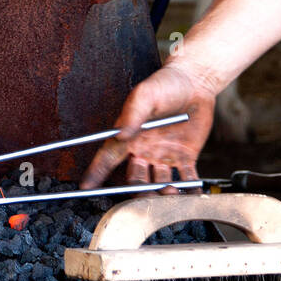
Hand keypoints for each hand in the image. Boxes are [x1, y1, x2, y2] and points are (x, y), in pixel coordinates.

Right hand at [80, 59, 217, 187]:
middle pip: (136, 179)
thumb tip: (120, 134)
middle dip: (139, 192)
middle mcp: (144, 151)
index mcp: (129, 137)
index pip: (108, 158)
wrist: (195, 82)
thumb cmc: (165, 84)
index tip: (85, 187)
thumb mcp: (145, 95)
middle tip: (146, 198)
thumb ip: (133, 115)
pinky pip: (186, 178)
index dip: (96, 173)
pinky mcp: (185, 157)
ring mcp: (165, 156)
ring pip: (159, 183)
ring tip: (170, 193)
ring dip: (163, 193)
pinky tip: (191, 195)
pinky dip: (188, 189)